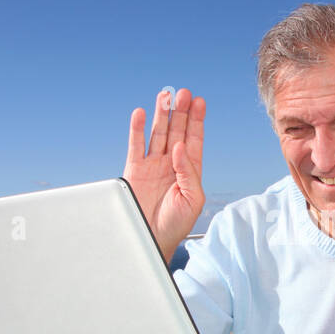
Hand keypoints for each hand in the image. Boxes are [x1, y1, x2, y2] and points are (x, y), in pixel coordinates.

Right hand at [123, 88, 205, 263]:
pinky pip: (136, 145)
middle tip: (184, 93)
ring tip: (165, 95)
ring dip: (162, 115)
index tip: (199, 102)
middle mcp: (171, 164)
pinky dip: (137, 129)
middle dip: (181, 112)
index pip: (194, 139)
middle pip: (176, 131)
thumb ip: (188, 171)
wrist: (152, 240)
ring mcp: (153, 165)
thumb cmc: (176, 224)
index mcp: (189, 170)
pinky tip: (141, 114)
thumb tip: (179, 148)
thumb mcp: (192, 199)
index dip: (196, 120)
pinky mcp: (135, 170)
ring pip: (157, 133)